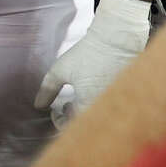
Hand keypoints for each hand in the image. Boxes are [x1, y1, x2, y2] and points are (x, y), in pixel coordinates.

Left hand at [33, 0, 150, 128]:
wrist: (117, 40)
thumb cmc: (87, 54)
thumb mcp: (60, 70)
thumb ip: (47, 90)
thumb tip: (38, 106)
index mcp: (87, 105)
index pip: (70, 126)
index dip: (58, 120)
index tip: (55, 109)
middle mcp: (105, 109)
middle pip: (86, 125)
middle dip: (73, 118)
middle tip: (66, 106)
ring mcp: (118, 103)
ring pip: (99, 118)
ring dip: (86, 112)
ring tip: (77, 99)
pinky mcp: (127, 96)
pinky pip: (111, 109)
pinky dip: (99, 105)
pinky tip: (93, 93)